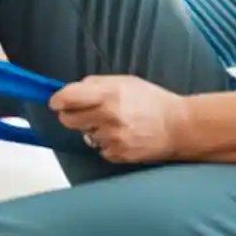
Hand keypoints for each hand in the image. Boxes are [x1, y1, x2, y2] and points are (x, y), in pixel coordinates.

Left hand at [49, 75, 188, 162]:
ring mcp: (112, 137)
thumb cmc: (152, 101)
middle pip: (68, 119)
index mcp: (108, 93)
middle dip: (70, 115)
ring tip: (111, 124)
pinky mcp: (118, 154)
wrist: (179, 127)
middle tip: (81, 113)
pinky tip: (120, 136)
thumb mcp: (125, 81)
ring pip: (84, 135)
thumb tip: (73, 89)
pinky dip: (105, 144)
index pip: (69, 97)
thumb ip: (96, 84)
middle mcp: (108, 115)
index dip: (58, 100)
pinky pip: (99, 149)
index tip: (55, 102)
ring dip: (91, 129)